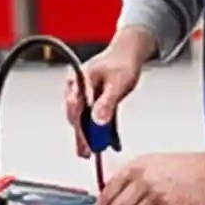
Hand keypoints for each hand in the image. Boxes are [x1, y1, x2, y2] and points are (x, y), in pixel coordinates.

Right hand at [64, 28, 154, 157]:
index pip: (75, 107)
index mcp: (79, 79)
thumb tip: (98, 121)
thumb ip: (107, 102)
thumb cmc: (122, 62)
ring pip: (84, 117)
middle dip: (82, 135)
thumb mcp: (117, 83)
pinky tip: (106, 141)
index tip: (85, 142)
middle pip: (77, 115)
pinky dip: (99, 128)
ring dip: (89, 134)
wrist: (129, 52)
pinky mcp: (93, 99)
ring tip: (94, 151)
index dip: (79, 127)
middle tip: (87, 152)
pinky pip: (93, 116)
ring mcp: (84, 93)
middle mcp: (78, 87)